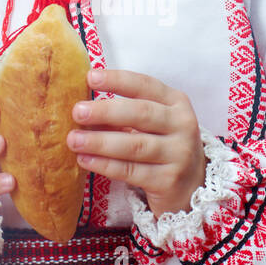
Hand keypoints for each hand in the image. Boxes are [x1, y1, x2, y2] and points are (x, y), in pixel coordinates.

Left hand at [67, 69, 207, 219]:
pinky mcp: (168, 181)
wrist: (191, 187)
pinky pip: (131, 171)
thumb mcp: (153, 124)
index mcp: (176, 103)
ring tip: (73, 140)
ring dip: (100, 141)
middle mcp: (183, 125)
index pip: (145, 85)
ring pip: (135, 145)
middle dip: (106, 111)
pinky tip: (84, 160)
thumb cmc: (163, 147)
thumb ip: (125, 113)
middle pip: (141, 114)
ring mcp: (179, 154)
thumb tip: (82, 107)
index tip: (90, 77)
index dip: (117, 80)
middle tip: (77, 112)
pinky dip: (105, 165)